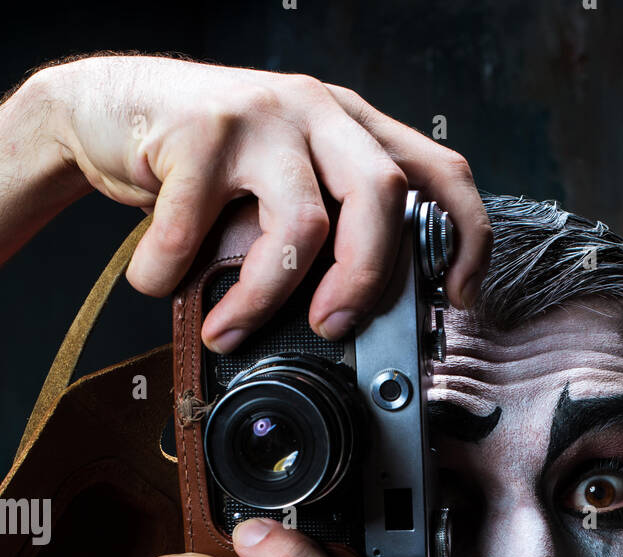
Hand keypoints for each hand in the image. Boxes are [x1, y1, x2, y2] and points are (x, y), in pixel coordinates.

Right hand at [20, 55, 491, 347]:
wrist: (104, 108)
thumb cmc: (202, 163)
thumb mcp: (282, 186)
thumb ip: (324, 229)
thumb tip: (356, 318)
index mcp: (351, 128)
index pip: (440, 171)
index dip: (466, 237)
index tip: (458, 296)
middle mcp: (317, 111)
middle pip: (382, 197)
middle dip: (367, 279)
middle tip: (332, 326)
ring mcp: (261, 115)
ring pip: (301, 225)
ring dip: (263, 298)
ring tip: (228, 330)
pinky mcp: (199, 129)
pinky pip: (197, 230)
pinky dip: (171, 271)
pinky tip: (160, 279)